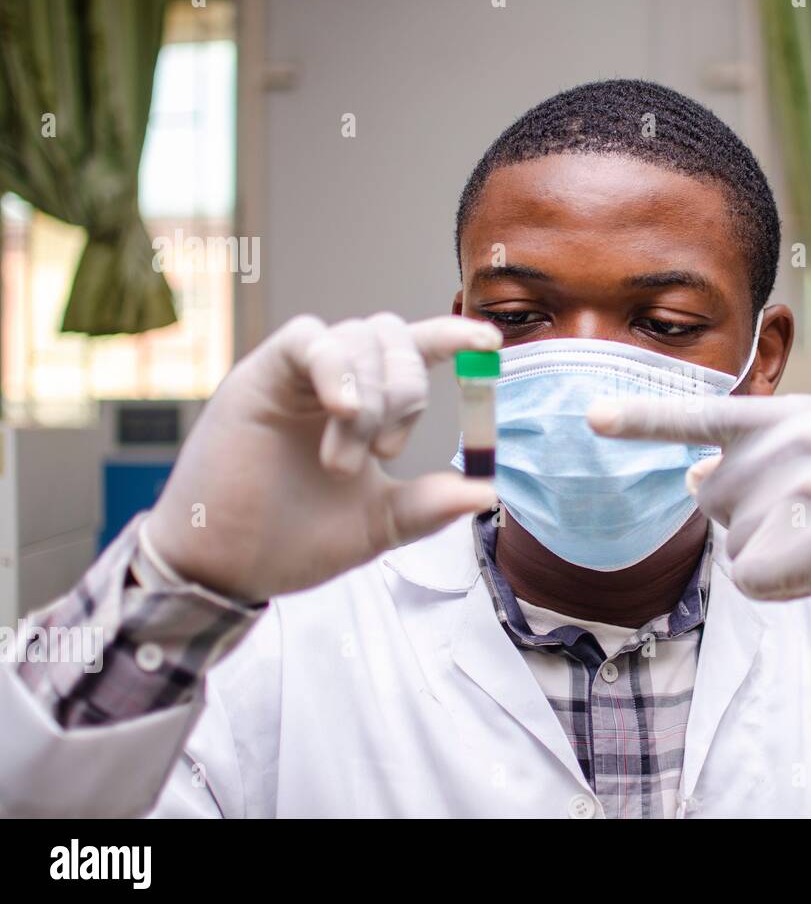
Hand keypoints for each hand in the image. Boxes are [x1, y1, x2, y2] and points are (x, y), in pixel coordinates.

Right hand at [144, 313, 501, 600]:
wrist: (227, 568)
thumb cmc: (294, 541)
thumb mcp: (379, 524)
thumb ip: (430, 505)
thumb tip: (489, 491)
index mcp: (365, 406)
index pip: (415, 351)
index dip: (452, 338)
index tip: (490, 345)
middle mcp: (334, 382)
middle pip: (392, 335)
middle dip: (406, 389)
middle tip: (386, 452)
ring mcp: (297, 377)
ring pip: (357, 338)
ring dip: (368, 399)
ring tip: (343, 461)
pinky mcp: (259, 377)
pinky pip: (309, 339)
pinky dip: (336, 367)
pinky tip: (342, 408)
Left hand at [588, 394, 810, 627]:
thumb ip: (757, 462)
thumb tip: (692, 476)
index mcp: (796, 414)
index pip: (705, 414)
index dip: (642, 421)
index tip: (588, 418)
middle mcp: (795, 439)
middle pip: (714, 500)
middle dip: (754, 525)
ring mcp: (807, 486)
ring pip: (734, 545)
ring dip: (775, 560)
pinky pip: (753, 579)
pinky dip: (784, 590)